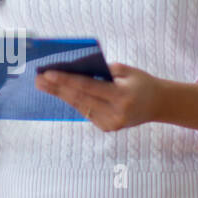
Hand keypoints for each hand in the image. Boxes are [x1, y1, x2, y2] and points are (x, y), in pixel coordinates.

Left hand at [34, 62, 162, 131]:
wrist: (158, 104)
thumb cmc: (141, 82)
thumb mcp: (126, 71)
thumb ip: (102, 71)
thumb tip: (73, 70)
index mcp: (122, 95)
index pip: (88, 87)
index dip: (67, 80)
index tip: (48, 73)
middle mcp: (116, 113)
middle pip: (80, 99)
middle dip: (57, 88)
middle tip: (38, 79)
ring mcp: (111, 123)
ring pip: (80, 107)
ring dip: (60, 95)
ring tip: (43, 85)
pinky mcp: (107, 128)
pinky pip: (86, 112)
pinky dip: (74, 101)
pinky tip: (60, 92)